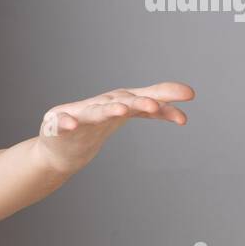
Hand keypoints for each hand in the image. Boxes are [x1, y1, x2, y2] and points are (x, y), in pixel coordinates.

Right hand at [35, 82, 193, 174]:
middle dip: (137, 103)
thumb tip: (185, 114)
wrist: (61, 146)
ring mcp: (78, 114)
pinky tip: (70, 124)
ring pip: (95, 112)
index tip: (187, 103)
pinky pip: (62, 124)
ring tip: (119, 111)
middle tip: (153, 106)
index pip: (143, 99)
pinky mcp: (57, 125)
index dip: (164, 101)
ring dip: (107, 110)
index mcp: (117, 100)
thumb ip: (155, 110)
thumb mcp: (127, 115)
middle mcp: (99, 104)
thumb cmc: (96, 125)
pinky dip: (65, 123)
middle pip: (121, 102)